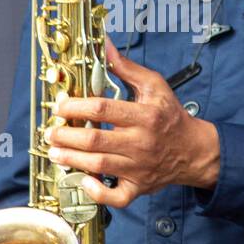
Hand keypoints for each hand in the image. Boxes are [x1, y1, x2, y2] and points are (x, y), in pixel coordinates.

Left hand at [42, 37, 219, 207]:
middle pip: (96, 140)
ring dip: (72, 160)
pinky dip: (98, 192)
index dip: (76, 107)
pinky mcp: (139, 187)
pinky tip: (83, 181)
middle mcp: (141, 142)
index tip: (60, 106)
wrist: (193, 150)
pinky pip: (117, 197)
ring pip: (100, 166)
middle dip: (67, 137)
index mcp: (145, 115)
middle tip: (50, 133)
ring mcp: (139, 168)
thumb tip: (104, 46)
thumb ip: (126, 68)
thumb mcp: (154, 86)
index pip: (104, 109)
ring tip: (54, 153)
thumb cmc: (170, 116)